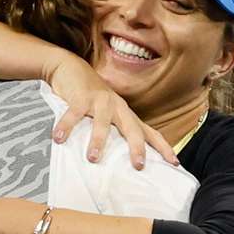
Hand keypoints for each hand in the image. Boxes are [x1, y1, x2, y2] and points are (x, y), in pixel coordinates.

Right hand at [44, 55, 178, 168]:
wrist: (71, 67)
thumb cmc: (91, 97)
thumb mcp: (108, 114)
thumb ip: (114, 133)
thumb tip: (118, 163)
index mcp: (127, 115)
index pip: (150, 133)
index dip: (163, 148)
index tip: (174, 163)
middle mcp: (118, 108)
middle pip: (132, 128)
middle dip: (137, 147)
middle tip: (138, 165)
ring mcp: (100, 101)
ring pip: (103, 123)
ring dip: (98, 141)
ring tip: (93, 158)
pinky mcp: (81, 97)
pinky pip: (74, 114)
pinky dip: (66, 126)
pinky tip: (59, 138)